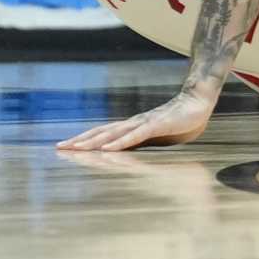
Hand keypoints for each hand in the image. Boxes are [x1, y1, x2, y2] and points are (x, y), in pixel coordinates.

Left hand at [57, 90, 215, 150]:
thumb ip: (144, 144)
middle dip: (80, 140)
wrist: (199, 102)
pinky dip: (119, 143)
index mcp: (132, 127)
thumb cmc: (180, 121)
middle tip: (59, 148)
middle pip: (101, 132)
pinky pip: (134, 136)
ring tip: (76, 148)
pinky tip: (107, 149)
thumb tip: (130, 156)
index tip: (65, 147)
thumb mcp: (158, 137)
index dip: (83, 139)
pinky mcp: (156, 125)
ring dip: (93, 141)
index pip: (102, 133)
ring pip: (113, 134)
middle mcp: (133, 123)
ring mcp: (144, 123)